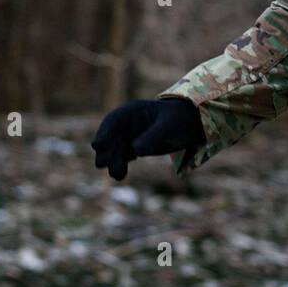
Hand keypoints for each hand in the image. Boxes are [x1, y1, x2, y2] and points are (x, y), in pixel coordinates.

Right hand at [90, 97, 205, 180]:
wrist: (190, 125)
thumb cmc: (179, 119)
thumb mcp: (168, 125)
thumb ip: (153, 136)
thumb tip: (135, 150)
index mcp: (133, 111)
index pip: (113, 120)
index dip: (104, 132)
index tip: (98, 145)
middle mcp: (128, 124)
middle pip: (110, 137)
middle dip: (105, 150)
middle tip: (101, 164)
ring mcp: (129, 136)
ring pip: (114, 150)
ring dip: (112, 161)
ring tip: (117, 174)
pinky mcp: (134, 148)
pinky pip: (122, 158)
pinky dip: (120, 166)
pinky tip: (120, 175)